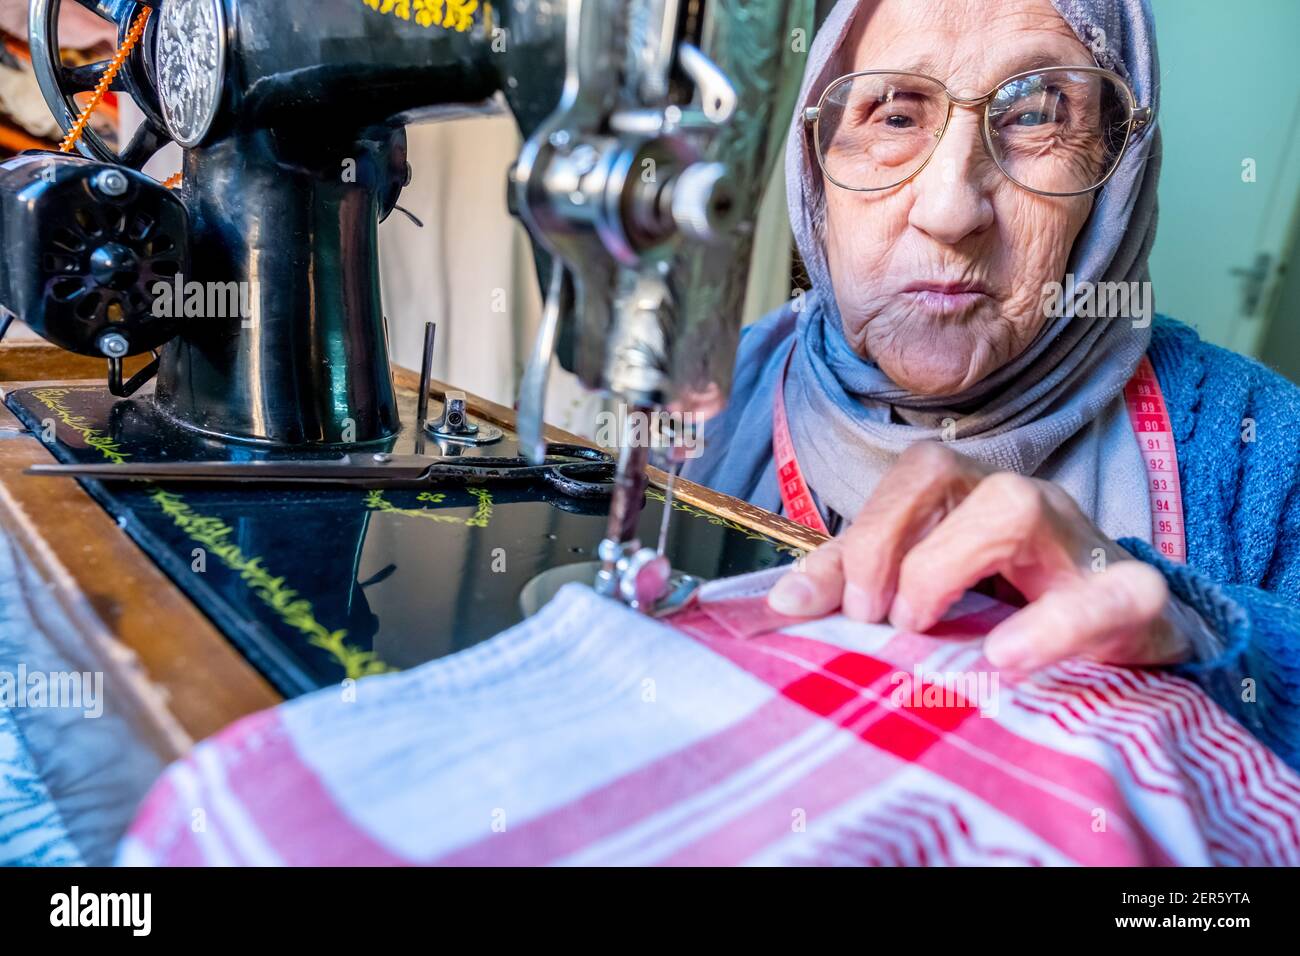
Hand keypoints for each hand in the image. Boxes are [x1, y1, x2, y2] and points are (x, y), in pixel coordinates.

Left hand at [767, 442, 1192, 672]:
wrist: (1128, 652)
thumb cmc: (1013, 616)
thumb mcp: (924, 596)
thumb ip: (857, 587)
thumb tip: (782, 604)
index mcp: (972, 498)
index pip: (909, 472)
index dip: (863, 530)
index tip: (843, 605)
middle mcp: (1023, 503)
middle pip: (945, 468)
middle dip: (888, 541)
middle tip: (878, 618)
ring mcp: (1082, 543)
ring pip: (1018, 504)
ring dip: (949, 564)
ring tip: (923, 629)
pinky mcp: (1137, 600)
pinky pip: (1114, 590)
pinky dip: (1053, 625)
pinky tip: (1005, 658)